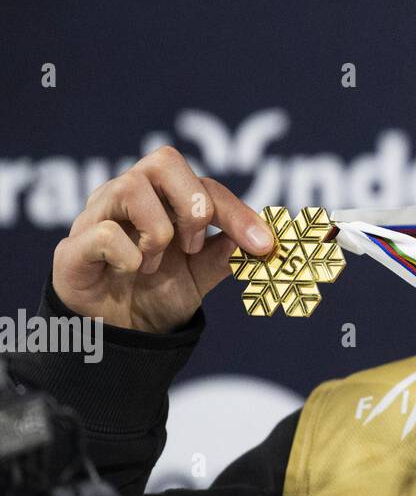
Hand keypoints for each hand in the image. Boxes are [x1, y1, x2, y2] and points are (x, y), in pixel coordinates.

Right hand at [51, 145, 275, 332]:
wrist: (121, 334)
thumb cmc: (158, 291)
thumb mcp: (203, 273)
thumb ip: (228, 253)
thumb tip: (261, 239)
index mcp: (164, 195)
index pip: (206, 185)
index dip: (237, 212)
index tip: (262, 245)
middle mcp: (129, 194)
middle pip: (164, 160)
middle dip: (193, 206)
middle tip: (193, 246)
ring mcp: (96, 216)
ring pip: (131, 188)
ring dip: (158, 233)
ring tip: (153, 264)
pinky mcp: (72, 247)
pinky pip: (104, 232)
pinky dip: (129, 256)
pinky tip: (129, 271)